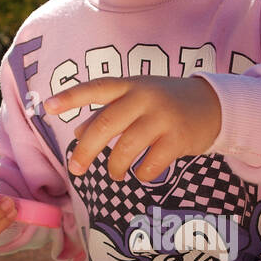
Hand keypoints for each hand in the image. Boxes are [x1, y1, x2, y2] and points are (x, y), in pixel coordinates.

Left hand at [44, 76, 221, 181]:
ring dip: (115, 167)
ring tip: (116, 174)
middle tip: (76, 169)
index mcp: (130, 85)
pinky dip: (142, 174)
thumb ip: (107, 112)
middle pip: (105, 124)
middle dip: (85, 150)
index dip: (71, 97)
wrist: (213, 105)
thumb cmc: (165, 103)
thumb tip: (76, 132)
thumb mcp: (136, 99)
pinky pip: (151, 164)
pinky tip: (142, 173)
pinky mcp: (178, 139)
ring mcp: (162, 118)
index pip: (96, 88)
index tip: (48, 107)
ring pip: (126, 148)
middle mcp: (144, 97)